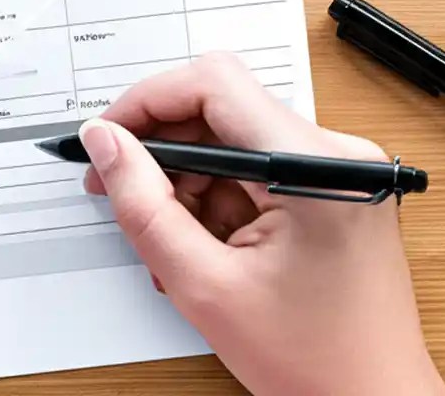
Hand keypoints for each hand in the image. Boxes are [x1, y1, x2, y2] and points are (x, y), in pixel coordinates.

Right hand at [81, 53, 444, 395]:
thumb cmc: (314, 361)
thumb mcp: (203, 284)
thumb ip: (143, 204)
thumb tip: (105, 142)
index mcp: (315, 167)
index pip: (215, 84)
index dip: (147, 100)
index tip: (107, 136)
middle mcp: (337, 154)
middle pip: (221, 109)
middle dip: (160, 148)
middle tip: (117, 189)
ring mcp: (339, 169)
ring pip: (232, 140)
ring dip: (187, 182)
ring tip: (173, 243)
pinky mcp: (333, 188)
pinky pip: (254, 169)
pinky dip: (216, 198)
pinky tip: (204, 247)